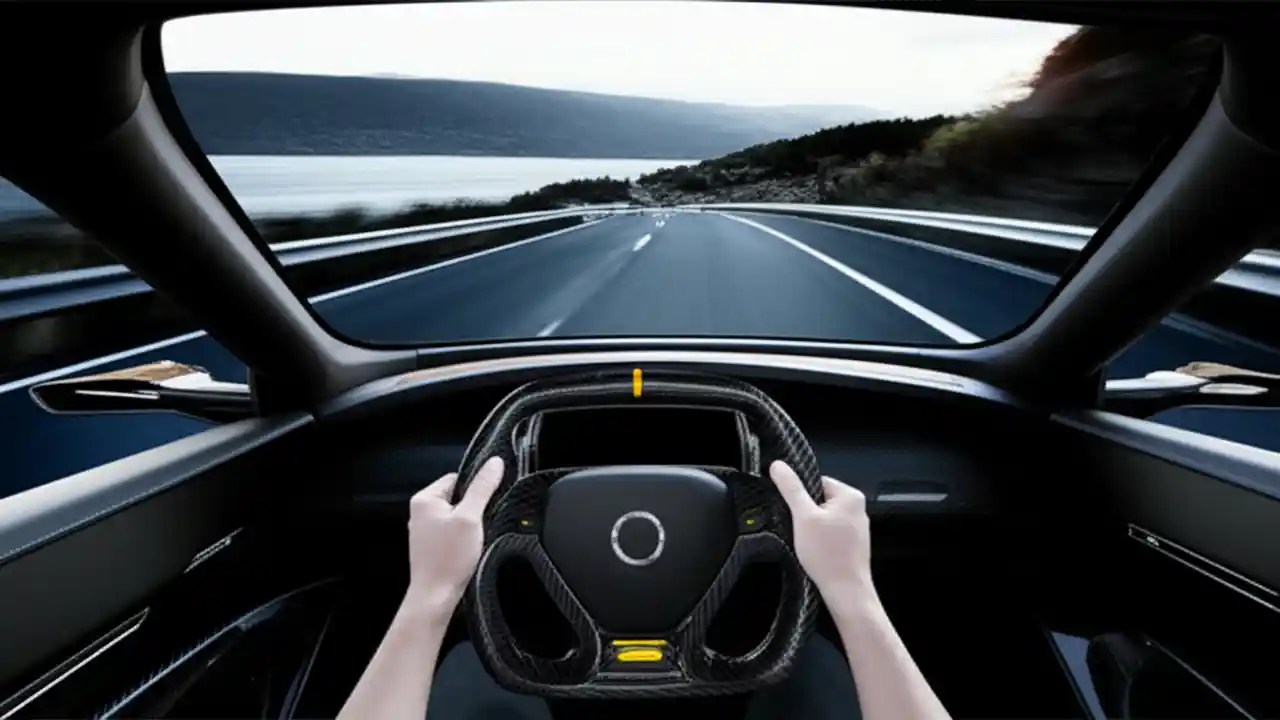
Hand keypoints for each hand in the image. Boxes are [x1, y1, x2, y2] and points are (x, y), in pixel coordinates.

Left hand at [405, 456, 504, 615]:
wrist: (435, 597)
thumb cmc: (450, 557)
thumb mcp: (470, 517)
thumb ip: (482, 488)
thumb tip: (495, 462)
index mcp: (424, 499)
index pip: (457, 478)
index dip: (475, 488)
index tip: (486, 503)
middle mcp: (420, 512)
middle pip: (456, 497)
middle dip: (472, 509)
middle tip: (481, 524)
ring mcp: (423, 530)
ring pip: (455, 516)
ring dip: (469, 525)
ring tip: (474, 539)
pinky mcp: (430, 547)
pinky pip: (451, 532)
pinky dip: (462, 538)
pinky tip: (468, 550)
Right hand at [769, 461, 872, 602]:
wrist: (846, 591)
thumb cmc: (827, 555)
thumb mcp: (803, 517)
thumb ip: (791, 488)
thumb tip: (779, 466)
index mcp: (850, 495)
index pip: (816, 482)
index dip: (800, 496)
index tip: (794, 511)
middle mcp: (858, 508)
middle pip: (819, 500)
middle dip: (806, 514)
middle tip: (800, 529)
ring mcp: (857, 527)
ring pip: (824, 518)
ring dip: (812, 529)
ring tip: (810, 543)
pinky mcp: (853, 543)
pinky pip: (831, 533)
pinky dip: (821, 540)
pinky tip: (817, 552)